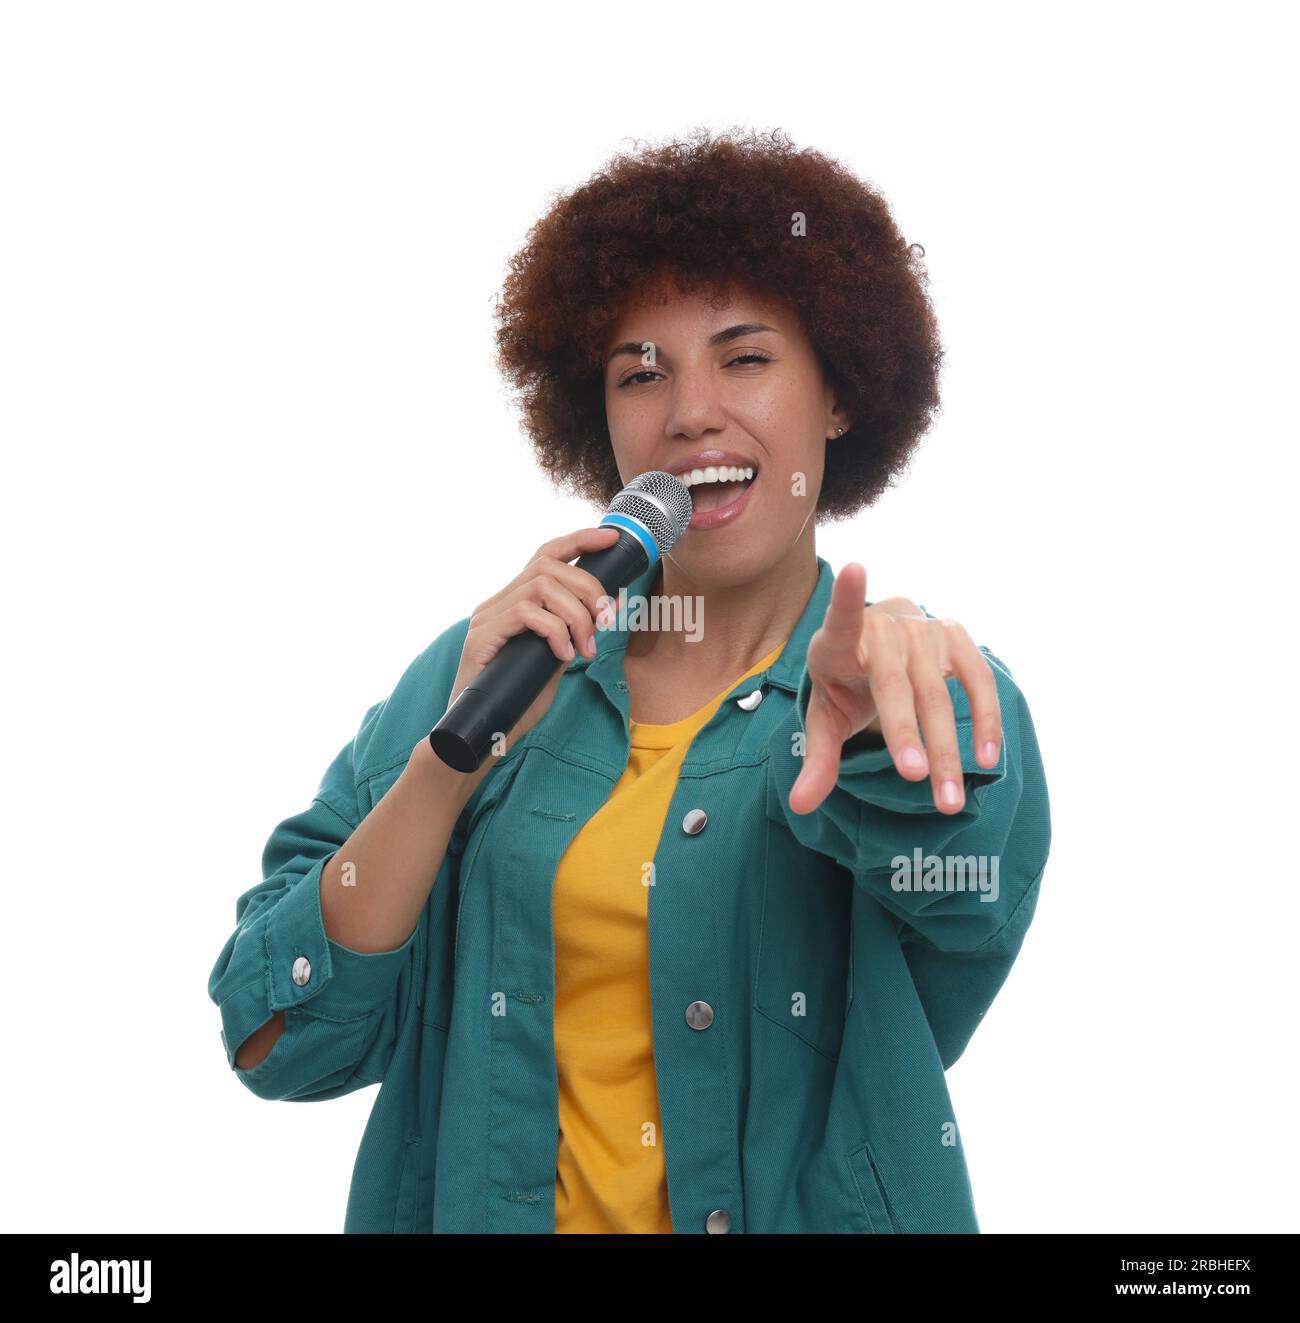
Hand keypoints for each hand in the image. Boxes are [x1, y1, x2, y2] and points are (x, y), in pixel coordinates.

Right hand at [448, 524, 620, 755]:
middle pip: (549, 567)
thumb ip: (574, 631)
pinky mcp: (480, 638)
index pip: (545, 556)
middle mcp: (498, 603)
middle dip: (588, 588)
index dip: (578, 541)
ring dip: (576, 614)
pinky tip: (562, 655)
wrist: (481, 734)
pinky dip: (554, 631)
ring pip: (541, 586)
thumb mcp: (555, 658)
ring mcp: (486, 618)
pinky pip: (526, 613)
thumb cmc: (518, 698)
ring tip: (585, 647)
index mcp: (515, 602)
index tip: (610, 539)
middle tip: (606, 622)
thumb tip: (608, 608)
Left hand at [789, 562, 1001, 816]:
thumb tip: (798, 806)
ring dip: (949, 746)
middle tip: (916, 780)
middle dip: (907, 734)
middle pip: (897, 686)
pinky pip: (978, 681)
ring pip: (940, 693)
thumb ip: (817, 758)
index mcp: (839, 641)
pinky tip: (986, 758)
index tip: (854, 570)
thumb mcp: (825, 716)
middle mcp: (884, 630)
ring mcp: (922, 631)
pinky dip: (985, 720)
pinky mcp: (955, 638)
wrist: (878, 642)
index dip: (846, 596)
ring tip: (949, 797)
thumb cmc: (846, 682)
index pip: (841, 618)